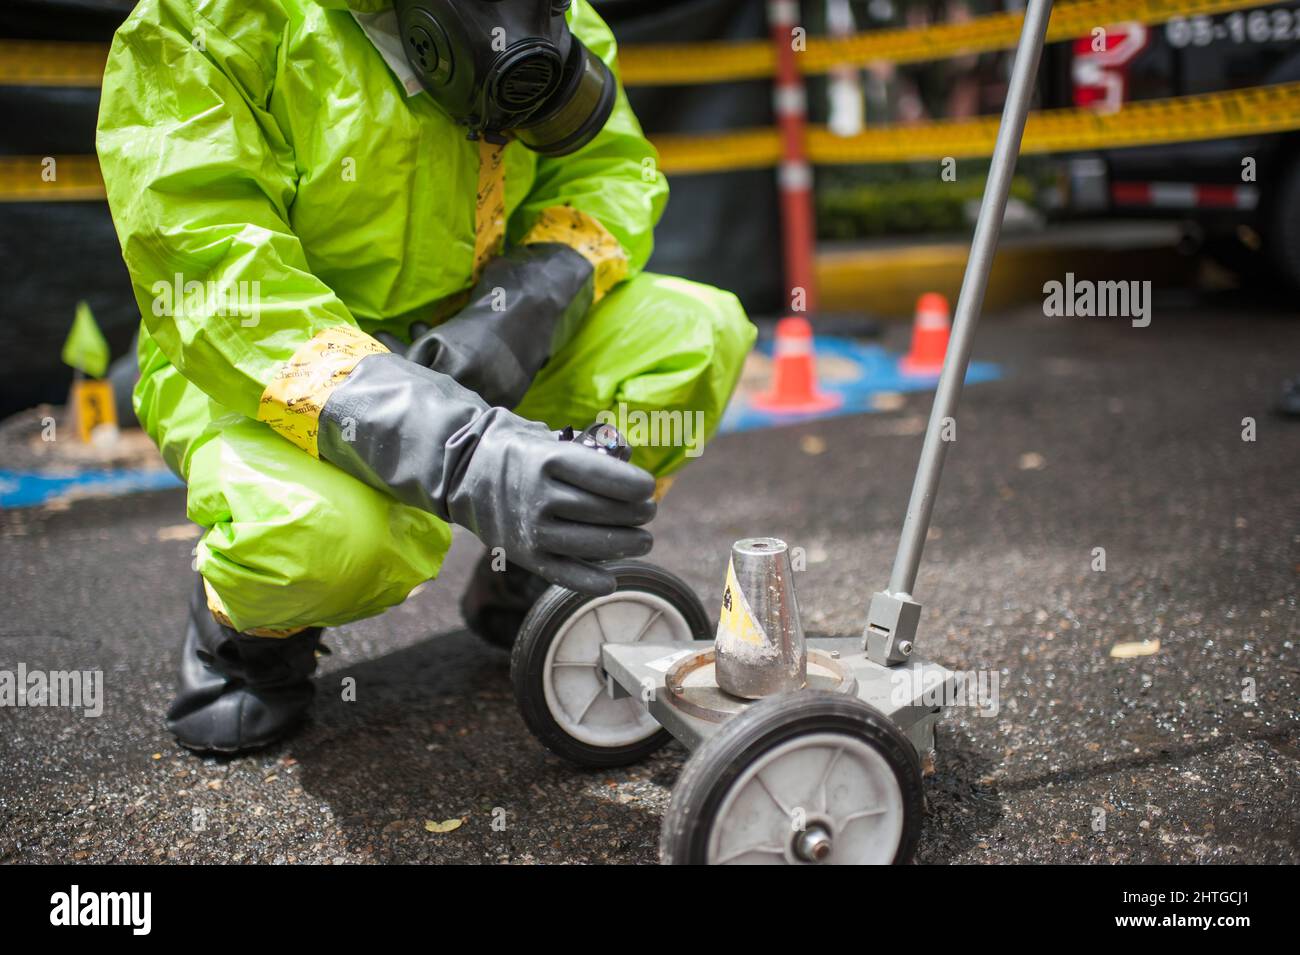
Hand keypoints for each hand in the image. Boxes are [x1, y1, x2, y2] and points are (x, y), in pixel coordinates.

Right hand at [449, 410, 655, 593]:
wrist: (463, 473)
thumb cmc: (520, 452)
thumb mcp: (547, 438)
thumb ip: (586, 449)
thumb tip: (629, 457)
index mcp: (547, 460)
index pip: (604, 476)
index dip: (634, 485)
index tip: (648, 487)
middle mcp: (539, 496)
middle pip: (604, 511)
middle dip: (637, 514)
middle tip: (649, 512)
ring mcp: (531, 529)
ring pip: (592, 543)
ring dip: (627, 544)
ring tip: (643, 540)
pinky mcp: (525, 555)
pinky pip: (565, 574)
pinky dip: (592, 581)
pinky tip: (611, 580)